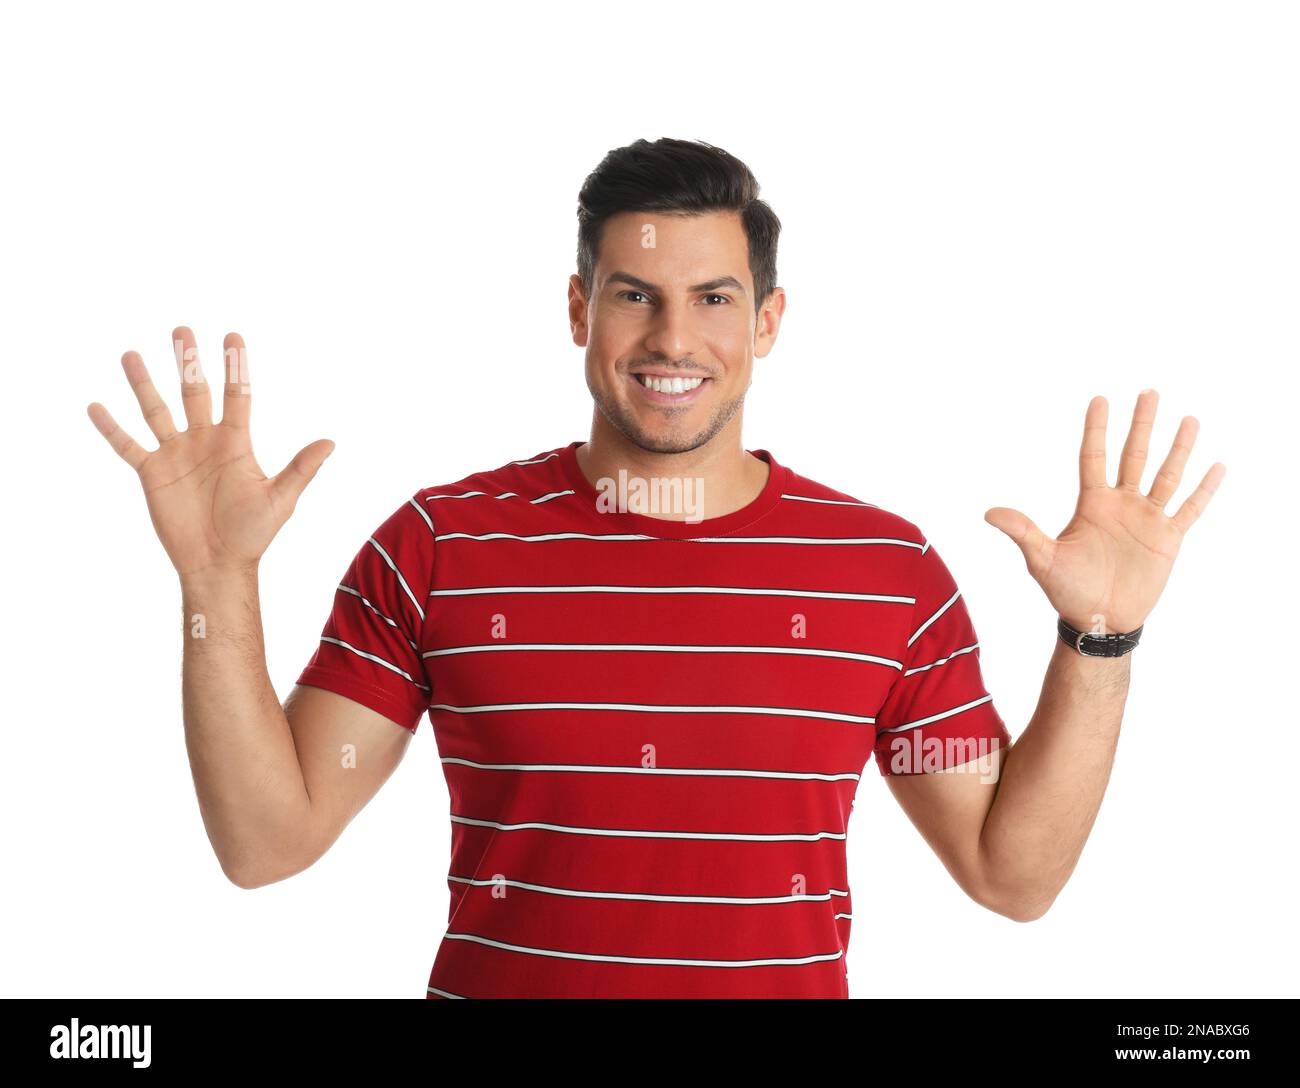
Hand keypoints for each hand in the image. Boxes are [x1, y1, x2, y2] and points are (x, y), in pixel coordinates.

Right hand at [86, 327, 334, 578]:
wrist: (219, 563)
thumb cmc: (254, 533)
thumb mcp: (280, 498)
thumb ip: (301, 468)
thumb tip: (331, 442)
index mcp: (235, 442)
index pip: (236, 395)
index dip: (235, 366)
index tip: (232, 335)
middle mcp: (203, 440)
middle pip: (193, 391)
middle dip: (187, 361)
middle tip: (181, 330)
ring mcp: (176, 454)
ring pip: (156, 410)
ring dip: (143, 383)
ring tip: (130, 354)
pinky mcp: (151, 473)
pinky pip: (127, 445)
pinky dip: (111, 428)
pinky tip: (96, 405)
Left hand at [983, 390, 1224, 634]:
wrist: (1098, 621)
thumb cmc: (1067, 591)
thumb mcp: (1042, 559)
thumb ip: (1022, 531)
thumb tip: (987, 513)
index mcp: (1091, 504)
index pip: (1094, 456)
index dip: (1096, 429)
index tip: (1100, 399)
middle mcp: (1121, 505)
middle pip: (1133, 455)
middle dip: (1142, 424)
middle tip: (1149, 391)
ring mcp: (1146, 519)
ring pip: (1166, 475)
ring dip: (1178, 448)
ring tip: (1189, 419)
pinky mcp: (1168, 539)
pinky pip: (1190, 508)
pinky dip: (1204, 489)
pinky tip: (1217, 465)